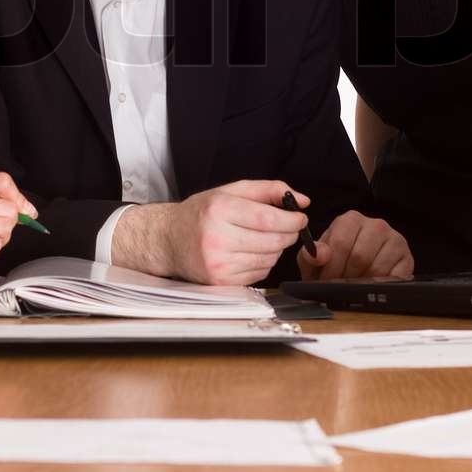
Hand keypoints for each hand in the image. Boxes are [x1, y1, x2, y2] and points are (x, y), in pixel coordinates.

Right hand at [117, 180, 308, 285]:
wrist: (168, 240)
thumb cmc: (201, 213)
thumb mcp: (230, 191)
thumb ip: (268, 190)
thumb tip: (303, 200)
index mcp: (219, 209)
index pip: (268, 218)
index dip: (292, 220)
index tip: (300, 217)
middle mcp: (217, 238)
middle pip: (273, 241)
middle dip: (288, 234)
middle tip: (287, 227)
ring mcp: (218, 263)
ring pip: (270, 259)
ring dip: (275, 248)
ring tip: (262, 238)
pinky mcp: (221, 281)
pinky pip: (260, 273)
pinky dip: (263, 262)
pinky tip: (250, 252)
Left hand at [296, 211, 412, 279]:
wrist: (360, 266)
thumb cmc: (338, 259)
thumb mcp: (318, 258)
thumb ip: (312, 255)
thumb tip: (319, 254)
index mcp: (351, 220)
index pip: (341, 243)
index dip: (331, 268)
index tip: (326, 281)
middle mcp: (376, 225)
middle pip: (359, 257)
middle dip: (346, 277)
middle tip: (340, 287)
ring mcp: (394, 240)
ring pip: (377, 268)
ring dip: (363, 283)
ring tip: (354, 286)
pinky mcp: (407, 257)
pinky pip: (394, 276)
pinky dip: (381, 286)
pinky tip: (372, 285)